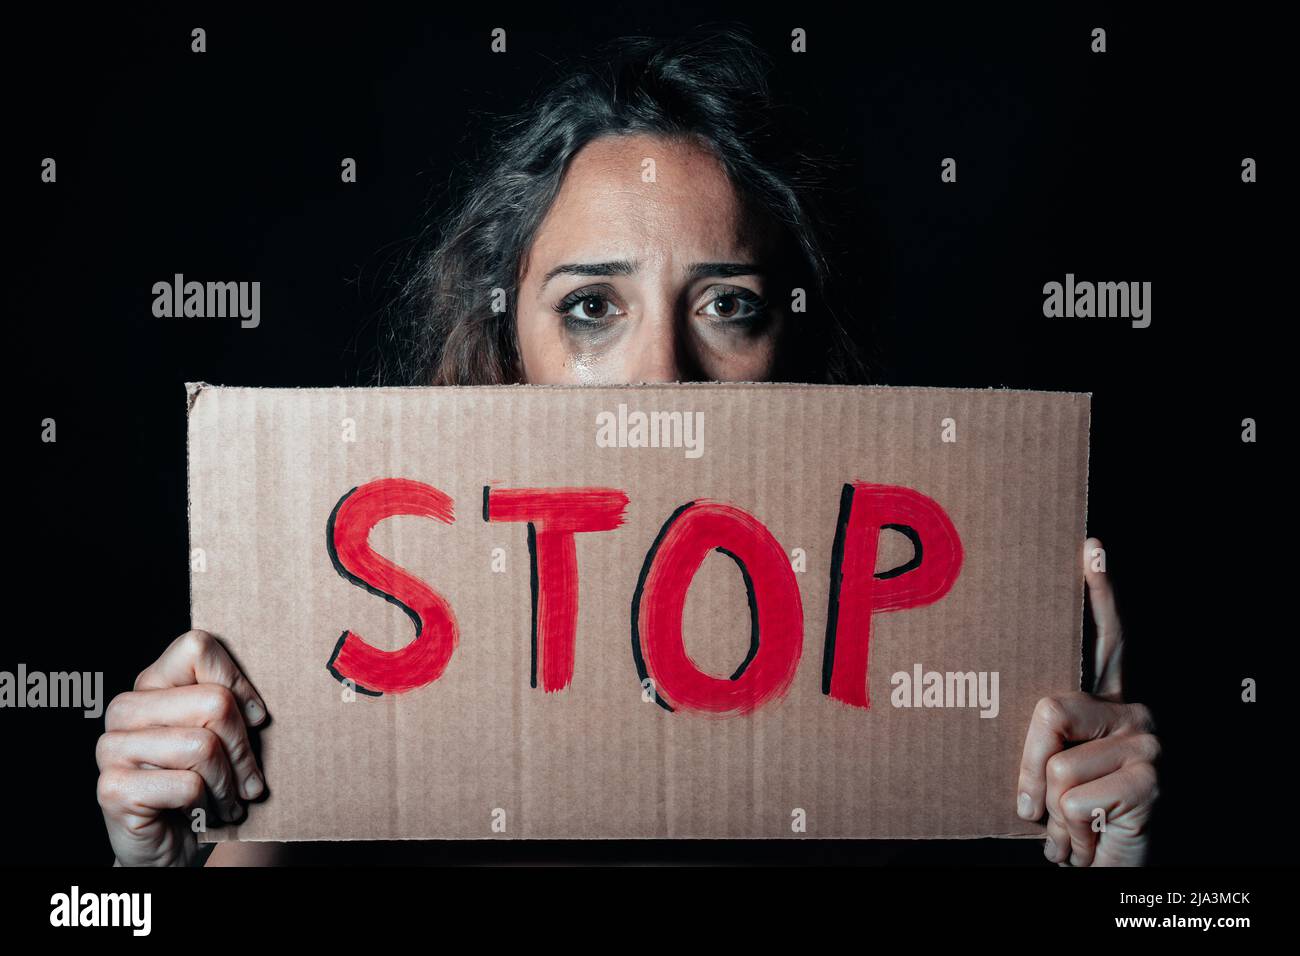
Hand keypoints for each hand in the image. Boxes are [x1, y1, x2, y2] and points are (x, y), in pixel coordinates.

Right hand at [96, 629, 268, 865]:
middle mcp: (125, 709)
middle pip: (214, 701)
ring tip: (228, 800)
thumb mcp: (226, 735)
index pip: (197, 647)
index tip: (256, 719)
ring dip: (227, 783)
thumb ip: (234, 703)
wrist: (171, 846)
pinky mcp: (113, 788)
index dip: (238, 682)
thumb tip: (273, 695)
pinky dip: (206, 806)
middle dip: (243, 749)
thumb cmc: (207, 783)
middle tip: (249, 781)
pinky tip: (201, 815)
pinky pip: (187, 785)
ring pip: (203, 745)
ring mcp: (112, 747)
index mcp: (152, 684)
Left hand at [1015, 537, 1160, 865]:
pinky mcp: (1149, 776)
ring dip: (1052, 810)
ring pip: (1056, 763)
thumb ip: (1044, 741)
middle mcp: (1133, 714)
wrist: (1111, 870)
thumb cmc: (1078, 817)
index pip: (1104, 642)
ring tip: (1071, 829)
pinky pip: (1072, 795)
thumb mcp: (1055, 773)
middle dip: (1029, 761)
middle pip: (1051, 706)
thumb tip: (1006, 713)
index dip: (1099, 595)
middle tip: (1029, 805)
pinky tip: (1090, 839)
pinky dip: (1071, 829)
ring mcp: (1145, 742)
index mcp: (1109, 705)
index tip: (1091, 548)